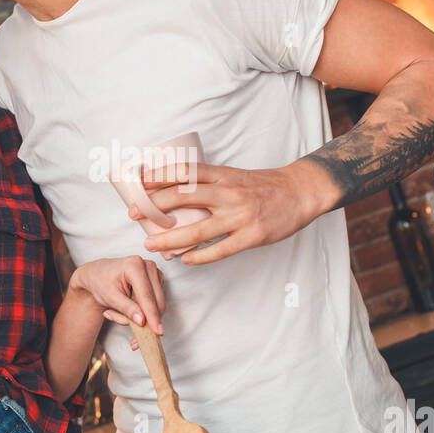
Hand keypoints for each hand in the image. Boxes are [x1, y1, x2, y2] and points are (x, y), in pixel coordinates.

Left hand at [68, 255, 164, 349]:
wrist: (97, 274)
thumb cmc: (100, 282)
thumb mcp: (109, 297)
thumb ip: (127, 309)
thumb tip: (142, 321)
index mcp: (134, 266)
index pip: (147, 296)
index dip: (152, 316)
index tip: (158, 332)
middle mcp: (148, 266)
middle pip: (157, 301)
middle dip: (145, 319)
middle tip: (127, 330)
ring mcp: (154, 273)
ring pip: (158, 304)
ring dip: (142, 316)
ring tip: (118, 312)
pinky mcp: (156, 281)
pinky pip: (155, 303)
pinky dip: (144, 311)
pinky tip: (127, 307)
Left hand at [132, 160, 332, 264]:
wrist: (300, 191)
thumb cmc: (262, 185)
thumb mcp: (233, 175)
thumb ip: (208, 182)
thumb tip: (173, 192)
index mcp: (222, 174)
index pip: (183, 172)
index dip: (157, 177)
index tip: (137, 184)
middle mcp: (228, 192)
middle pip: (183, 197)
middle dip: (153, 207)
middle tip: (133, 215)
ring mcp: (240, 215)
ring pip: (197, 229)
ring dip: (169, 238)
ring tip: (150, 244)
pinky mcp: (252, 235)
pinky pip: (221, 249)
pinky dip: (201, 256)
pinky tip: (185, 260)